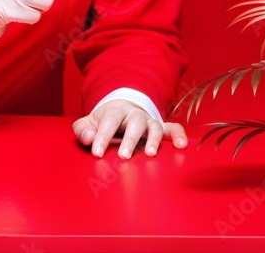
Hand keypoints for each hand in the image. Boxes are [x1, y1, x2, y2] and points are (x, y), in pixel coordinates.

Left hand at [73, 100, 187, 158]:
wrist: (122, 109)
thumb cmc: (105, 121)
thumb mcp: (90, 122)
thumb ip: (83, 129)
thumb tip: (88, 139)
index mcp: (116, 110)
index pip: (110, 120)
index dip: (102, 136)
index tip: (97, 152)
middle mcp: (134, 114)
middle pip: (135, 122)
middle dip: (130, 139)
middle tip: (123, 156)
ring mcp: (149, 121)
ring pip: (154, 126)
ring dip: (153, 140)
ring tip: (150, 154)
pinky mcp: (161, 128)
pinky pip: (173, 128)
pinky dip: (178, 135)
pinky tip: (181, 145)